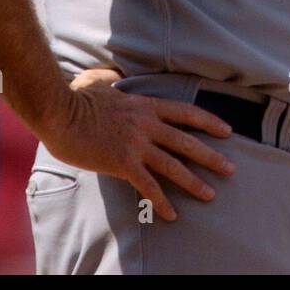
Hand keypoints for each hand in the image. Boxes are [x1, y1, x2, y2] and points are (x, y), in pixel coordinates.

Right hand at [47, 69, 234, 221]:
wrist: (59, 112)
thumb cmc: (76, 96)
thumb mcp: (101, 81)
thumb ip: (114, 79)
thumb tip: (115, 75)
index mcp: (145, 105)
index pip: (186, 112)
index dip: (209, 122)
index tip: (227, 131)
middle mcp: (146, 124)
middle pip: (187, 141)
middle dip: (212, 156)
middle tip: (231, 168)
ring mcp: (136, 144)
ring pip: (173, 165)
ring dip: (194, 181)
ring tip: (210, 194)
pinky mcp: (122, 163)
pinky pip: (148, 186)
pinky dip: (162, 201)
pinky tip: (172, 214)